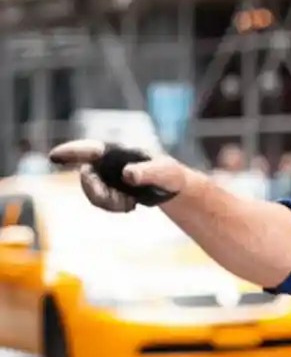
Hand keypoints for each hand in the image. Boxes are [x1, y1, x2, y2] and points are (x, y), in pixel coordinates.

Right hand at [48, 140, 185, 211]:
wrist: (170, 187)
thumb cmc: (169, 173)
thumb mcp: (164, 172)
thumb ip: (148, 172)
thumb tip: (128, 175)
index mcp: (116, 150)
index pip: (90, 149)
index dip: (71, 152)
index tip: (54, 156)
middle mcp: (105, 161)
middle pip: (87, 177)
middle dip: (97, 193)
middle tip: (119, 205)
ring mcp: (104, 176)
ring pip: (92, 192)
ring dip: (106, 203)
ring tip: (129, 206)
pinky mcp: (106, 189)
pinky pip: (100, 201)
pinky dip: (112, 207)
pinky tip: (130, 206)